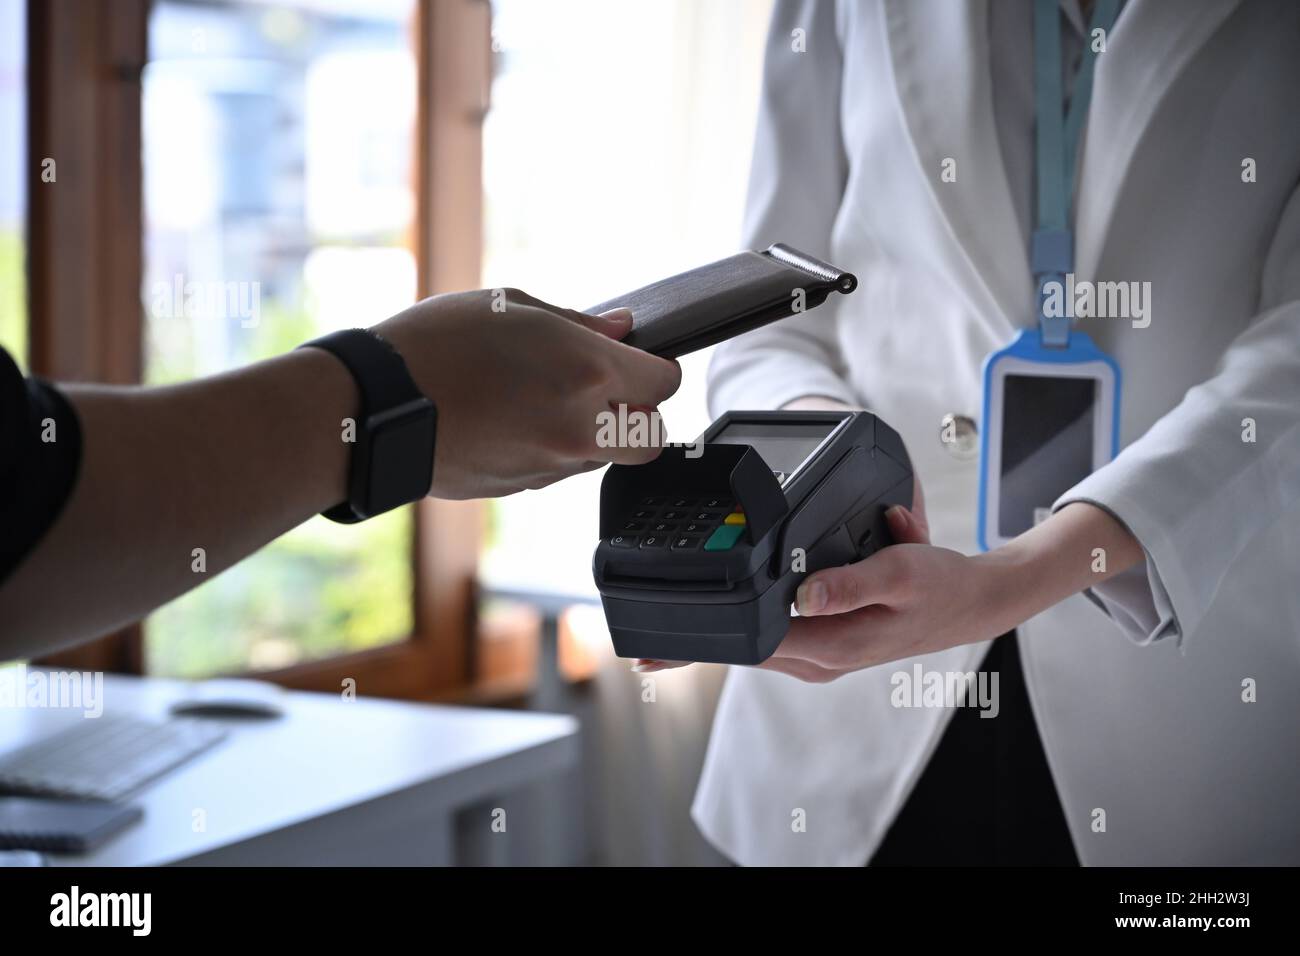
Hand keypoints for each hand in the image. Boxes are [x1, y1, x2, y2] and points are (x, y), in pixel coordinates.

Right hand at [375, 289, 681, 498]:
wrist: (372, 410)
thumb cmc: (434, 346)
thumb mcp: (511, 306)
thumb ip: (578, 323)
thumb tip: (621, 330)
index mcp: (587, 373)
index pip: (666, 382)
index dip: (656, 366)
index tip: (639, 357)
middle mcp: (581, 427)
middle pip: (652, 437)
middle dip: (640, 413)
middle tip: (607, 387)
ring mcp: (552, 465)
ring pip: (607, 457)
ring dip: (597, 432)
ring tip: (545, 397)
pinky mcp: (524, 487)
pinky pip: (562, 470)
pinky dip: (556, 449)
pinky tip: (516, 419)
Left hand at [634, 472, 1143, 680]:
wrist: (974, 601)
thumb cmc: (939, 585)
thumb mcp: (899, 571)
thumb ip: (848, 582)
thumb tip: (803, 592)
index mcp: (832, 645)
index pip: (753, 648)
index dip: (704, 646)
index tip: (661, 646)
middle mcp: (820, 656)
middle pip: (745, 650)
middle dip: (696, 646)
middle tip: (643, 644)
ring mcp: (822, 652)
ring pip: (758, 643)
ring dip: (719, 637)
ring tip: (670, 631)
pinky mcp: (825, 639)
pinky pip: (776, 633)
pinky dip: (749, 625)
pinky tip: (727, 617)